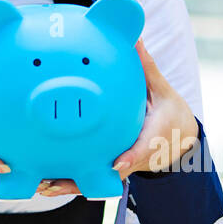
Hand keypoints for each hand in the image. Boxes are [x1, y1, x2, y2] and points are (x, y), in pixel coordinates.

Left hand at [36, 38, 199, 196]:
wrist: (181, 139)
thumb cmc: (169, 113)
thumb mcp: (162, 90)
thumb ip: (145, 66)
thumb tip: (135, 37)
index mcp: (152, 137)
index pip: (142, 149)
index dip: (130, 158)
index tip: (116, 163)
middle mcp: (135, 157)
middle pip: (110, 173)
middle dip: (86, 180)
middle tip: (55, 180)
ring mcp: (123, 166)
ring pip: (96, 181)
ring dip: (70, 185)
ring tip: (41, 186)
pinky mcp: (113, 168)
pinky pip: (90, 176)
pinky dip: (70, 180)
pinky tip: (43, 180)